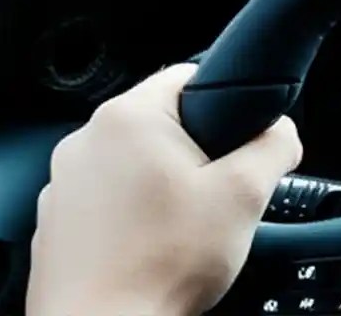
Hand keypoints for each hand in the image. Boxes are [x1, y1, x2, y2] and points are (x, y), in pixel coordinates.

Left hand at [28, 64, 302, 315]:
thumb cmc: (162, 265)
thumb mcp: (245, 194)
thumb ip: (275, 145)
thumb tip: (283, 132)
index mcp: (129, 118)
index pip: (191, 76)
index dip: (229, 106)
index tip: (242, 142)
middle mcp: (86, 141)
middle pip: (164, 125)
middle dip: (199, 154)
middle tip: (219, 195)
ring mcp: (64, 183)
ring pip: (136, 164)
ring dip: (165, 186)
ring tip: (185, 229)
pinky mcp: (57, 221)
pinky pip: (110, 201)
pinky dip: (135, 216)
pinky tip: (155, 247)